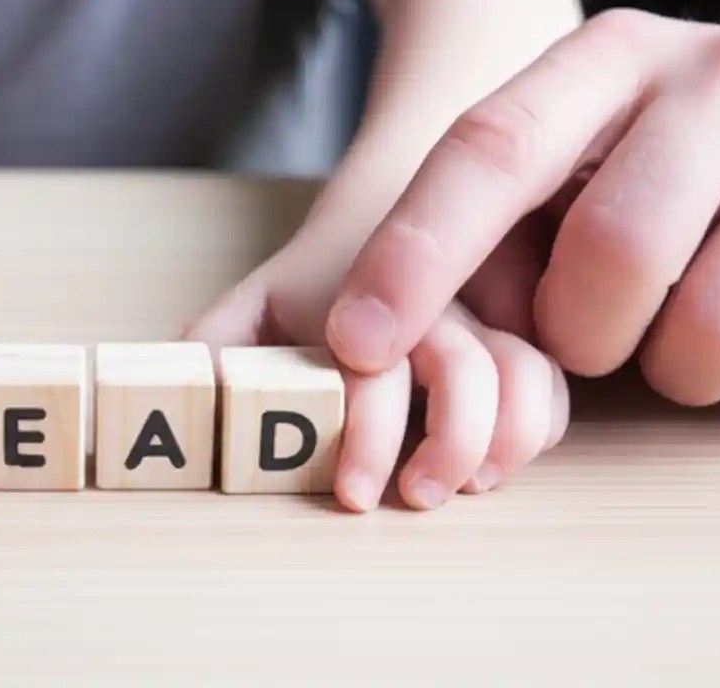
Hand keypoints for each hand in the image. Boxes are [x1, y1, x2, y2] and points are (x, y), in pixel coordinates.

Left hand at [187, 235, 568, 510]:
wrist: (387, 222)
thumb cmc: (312, 285)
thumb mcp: (252, 309)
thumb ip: (212, 349)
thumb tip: (167, 397)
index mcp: (360, 302)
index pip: (373, 371)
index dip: (367, 438)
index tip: (352, 493)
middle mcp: (432, 307)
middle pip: (466, 371)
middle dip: (448, 444)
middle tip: (415, 498)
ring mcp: (486, 320)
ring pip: (527, 378)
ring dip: (504, 443)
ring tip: (466, 487)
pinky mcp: (524, 340)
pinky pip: (552, 388)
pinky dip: (536, 431)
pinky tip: (495, 465)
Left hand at [328, 10, 719, 405]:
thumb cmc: (643, 185)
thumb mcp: (561, 178)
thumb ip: (482, 235)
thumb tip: (382, 337)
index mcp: (604, 60)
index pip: (490, 150)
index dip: (417, 253)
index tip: (358, 340)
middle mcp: (705, 76)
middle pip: (610, 247)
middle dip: (576, 327)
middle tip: (580, 331)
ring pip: (700, 321)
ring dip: (660, 361)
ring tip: (661, 323)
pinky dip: (716, 367)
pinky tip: (715, 316)